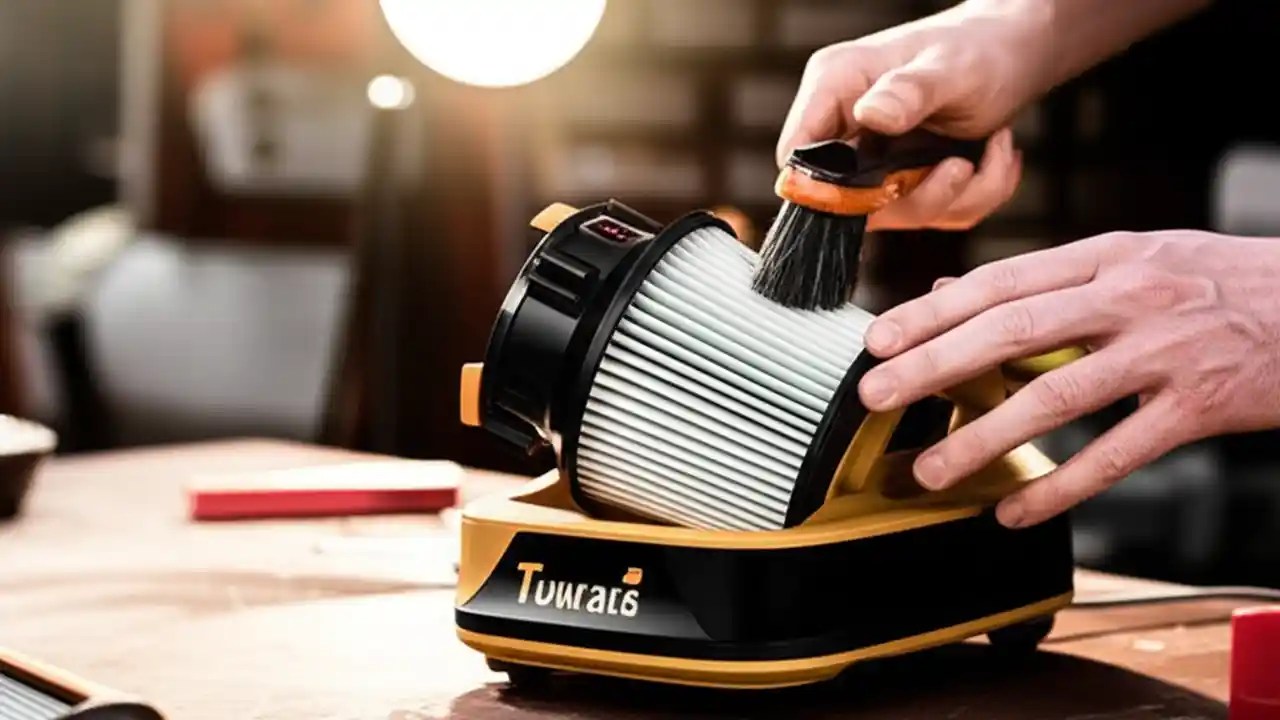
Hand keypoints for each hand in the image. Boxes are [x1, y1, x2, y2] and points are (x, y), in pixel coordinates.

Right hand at [777, 3, 1046, 230]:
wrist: (1016, 53)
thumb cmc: (979, 47)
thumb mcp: (951, 67)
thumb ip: (911, 91)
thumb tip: (870, 115)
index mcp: (835, 88)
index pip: (798, 154)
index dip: (828, 187)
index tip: (887, 186)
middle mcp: (847, 128)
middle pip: (849, 201)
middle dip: (919, 196)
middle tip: (963, 165)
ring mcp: (875, 160)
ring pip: (898, 215)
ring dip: (958, 196)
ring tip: (995, 148)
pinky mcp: (905, 182)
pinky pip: (933, 215)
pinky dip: (975, 196)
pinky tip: (994, 154)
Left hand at [855, 230, 1279, 526]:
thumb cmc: (1224, 281)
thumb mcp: (1139, 258)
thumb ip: (1049, 279)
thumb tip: (954, 291)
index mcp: (1109, 256)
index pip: (1001, 283)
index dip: (932, 313)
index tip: (879, 340)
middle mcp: (1131, 297)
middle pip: (1011, 332)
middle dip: (933, 366)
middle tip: (875, 397)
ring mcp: (1165, 352)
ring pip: (1055, 396)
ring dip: (983, 436)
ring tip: (931, 469)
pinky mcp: (1199, 406)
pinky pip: (1116, 454)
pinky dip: (1060, 486)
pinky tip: (1015, 510)